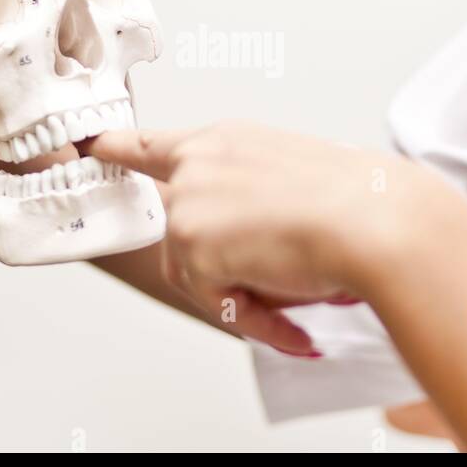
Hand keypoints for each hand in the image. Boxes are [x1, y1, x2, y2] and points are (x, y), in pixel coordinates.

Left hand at [85, 121, 453, 351]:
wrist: (374, 222)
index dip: (120, 149)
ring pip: (196, 272)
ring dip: (246, 297)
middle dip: (221, 270)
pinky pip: (215, 301)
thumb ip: (250, 203)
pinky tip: (295, 326)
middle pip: (180, 234)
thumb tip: (245, 250)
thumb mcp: (293, 183)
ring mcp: (189, 200)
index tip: (92, 144)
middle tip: (276, 283)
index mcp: (227, 140)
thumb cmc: (357, 202)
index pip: (155, 145)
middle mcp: (200, 162)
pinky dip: (256, 320)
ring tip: (300, 298)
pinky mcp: (191, 241)